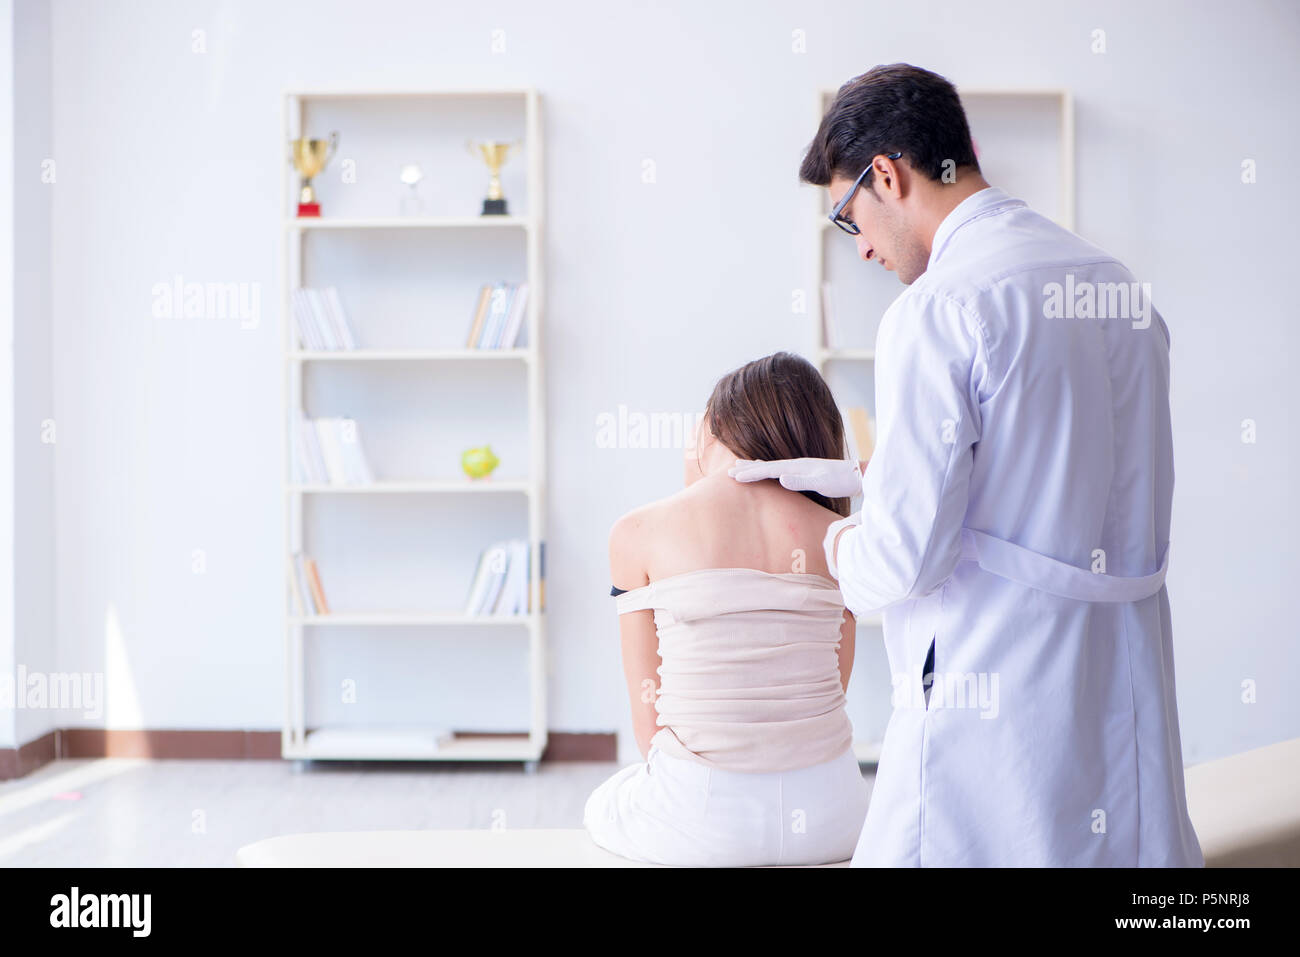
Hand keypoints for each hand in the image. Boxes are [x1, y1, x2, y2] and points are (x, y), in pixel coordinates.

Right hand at [728, 457, 864, 497]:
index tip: (734, 475)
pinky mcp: (802, 471)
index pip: (767, 469)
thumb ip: (801, 480)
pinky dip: (766, 468)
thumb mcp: (821, 482)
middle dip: (747, 468)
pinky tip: (766, 471)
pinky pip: (778, 469)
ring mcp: (798, 467)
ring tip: (739, 465)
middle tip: (728, 471)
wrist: (855, 475)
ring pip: (770, 466)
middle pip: (765, 465)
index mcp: (796, 467)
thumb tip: (780, 478)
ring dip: (754, 466)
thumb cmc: (840, 481)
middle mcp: (795, 464)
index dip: (750, 473)